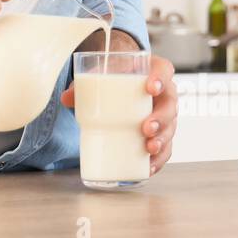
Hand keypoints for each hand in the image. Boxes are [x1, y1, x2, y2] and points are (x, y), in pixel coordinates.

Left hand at [61, 31, 177, 176]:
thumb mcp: (100, 75)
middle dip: (161, 118)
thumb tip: (66, 98)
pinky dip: (159, 159)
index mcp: (154, 70)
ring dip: (162, 140)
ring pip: (170, 128)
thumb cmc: (115, 76)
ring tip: (149, 148)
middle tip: (146, 127)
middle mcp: (165, 92)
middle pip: (170, 104)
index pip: (164, 70)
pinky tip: (149, 168)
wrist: (120, 83)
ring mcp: (165, 114)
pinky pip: (166, 147)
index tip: (150, 87)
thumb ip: (83, 85)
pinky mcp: (160, 133)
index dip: (160, 78)